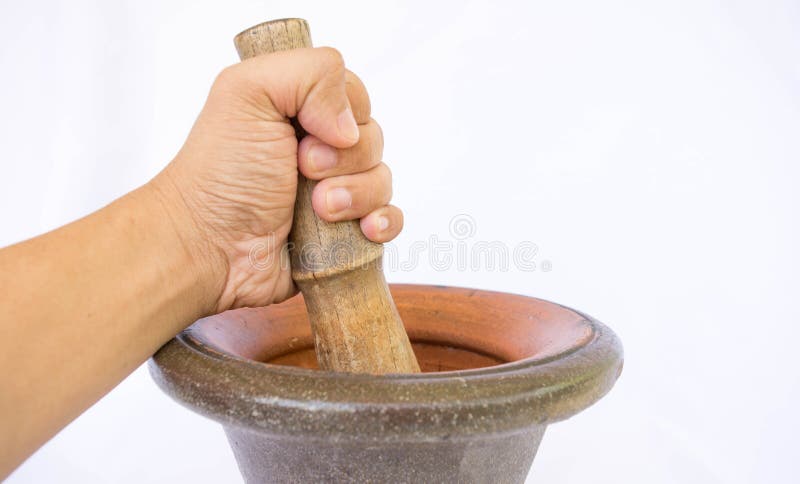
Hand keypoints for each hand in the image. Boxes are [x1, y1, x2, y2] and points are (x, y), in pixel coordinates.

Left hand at [150, 48, 402, 311]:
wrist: (210, 248)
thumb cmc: (220, 174)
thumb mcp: (247, 92)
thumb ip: (310, 72)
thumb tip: (350, 126)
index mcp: (298, 111)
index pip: (354, 96)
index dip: (342, 114)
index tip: (306, 136)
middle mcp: (319, 148)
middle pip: (373, 139)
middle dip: (346, 159)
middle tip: (304, 172)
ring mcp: (335, 192)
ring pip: (383, 180)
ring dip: (358, 194)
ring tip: (320, 210)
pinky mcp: (345, 233)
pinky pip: (390, 221)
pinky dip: (384, 223)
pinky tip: (364, 229)